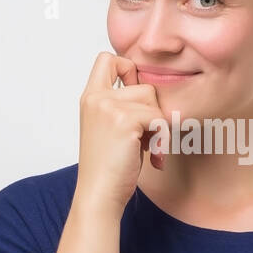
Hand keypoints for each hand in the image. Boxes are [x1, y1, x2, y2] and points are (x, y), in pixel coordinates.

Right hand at [74, 51, 167, 215]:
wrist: (99, 195)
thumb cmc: (107, 167)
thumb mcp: (108, 128)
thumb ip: (121, 106)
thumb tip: (152, 90)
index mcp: (90, 97)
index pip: (108, 58)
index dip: (128, 69)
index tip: (135, 98)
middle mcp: (96, 97)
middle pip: (144, 84)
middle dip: (151, 111)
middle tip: (144, 137)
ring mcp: (109, 107)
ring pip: (154, 102)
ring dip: (157, 127)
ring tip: (145, 148)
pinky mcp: (125, 120)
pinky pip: (159, 119)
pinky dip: (162, 139)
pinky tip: (152, 157)